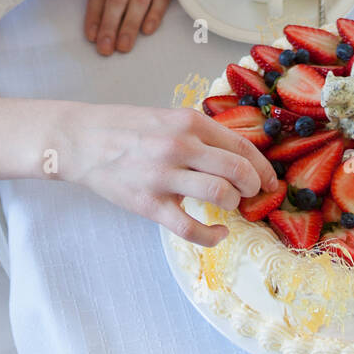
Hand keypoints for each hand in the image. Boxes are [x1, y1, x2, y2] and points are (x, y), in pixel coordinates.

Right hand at [61, 103, 279, 245]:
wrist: (83, 140)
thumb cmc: (127, 127)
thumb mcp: (168, 117)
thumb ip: (200, 134)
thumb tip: (236, 156)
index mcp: (189, 121)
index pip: (241, 146)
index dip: (262, 167)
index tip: (270, 181)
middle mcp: (181, 146)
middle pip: (237, 171)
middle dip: (254, 188)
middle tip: (253, 196)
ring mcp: (164, 176)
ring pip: (221, 195)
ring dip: (235, 205)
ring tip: (230, 206)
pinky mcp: (149, 204)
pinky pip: (191, 228)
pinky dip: (213, 235)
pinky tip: (218, 232)